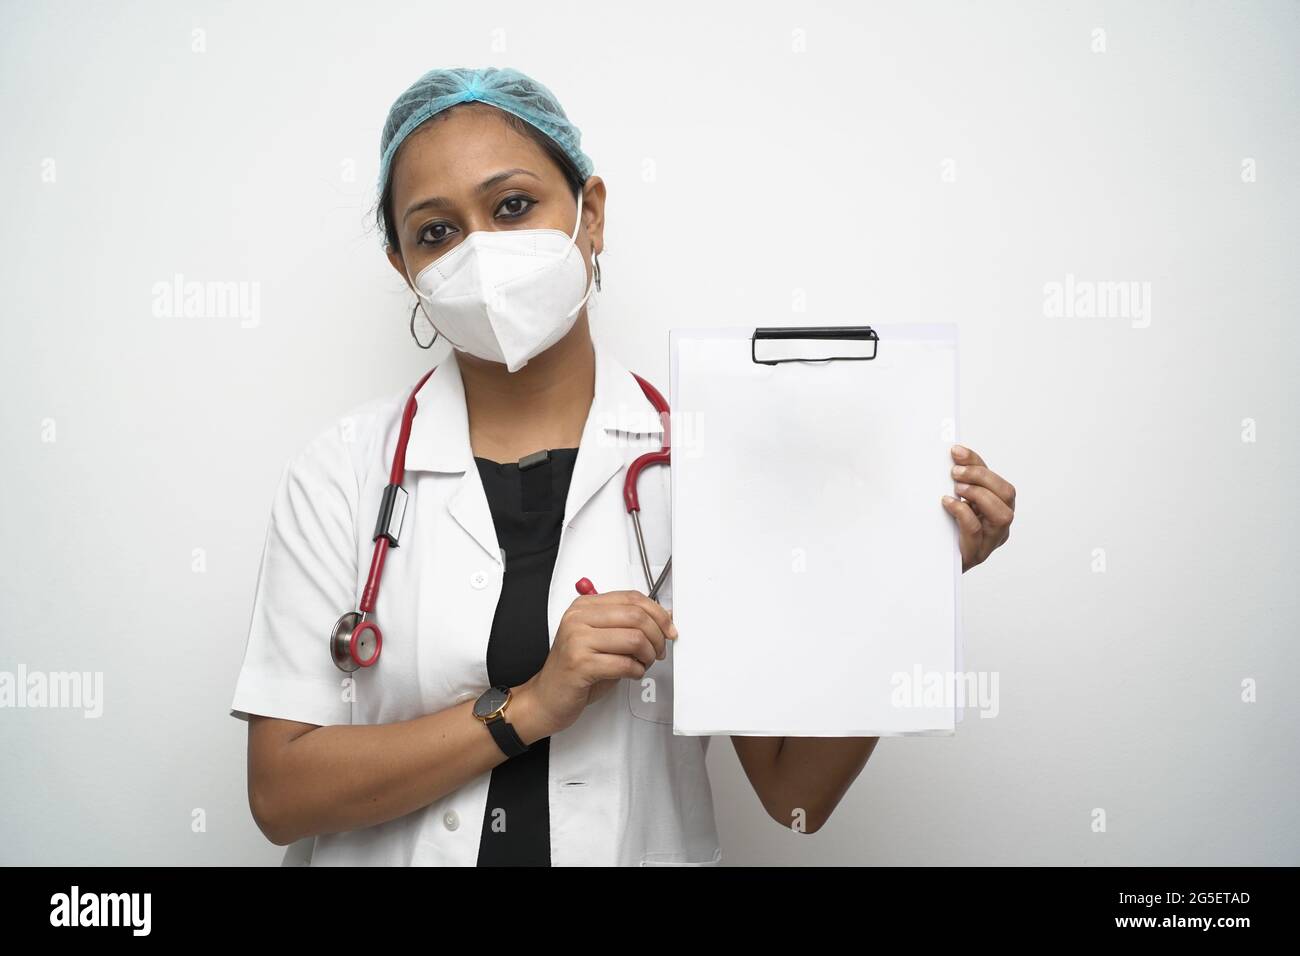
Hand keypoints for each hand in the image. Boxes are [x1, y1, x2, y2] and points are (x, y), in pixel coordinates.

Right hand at [525, 590, 676, 735]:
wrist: (547, 697)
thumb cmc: (576, 670)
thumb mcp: (603, 640)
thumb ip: (628, 626)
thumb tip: (664, 616)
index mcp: (584, 606)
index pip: (631, 598)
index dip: (658, 613)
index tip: (669, 628)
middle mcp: (578, 619)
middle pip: (636, 616)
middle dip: (657, 636)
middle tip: (659, 651)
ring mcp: (577, 640)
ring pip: (634, 639)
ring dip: (648, 655)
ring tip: (643, 664)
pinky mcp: (580, 664)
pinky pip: (624, 664)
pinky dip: (636, 671)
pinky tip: (631, 673)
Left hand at [941, 444, 1014, 572]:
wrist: (933, 567)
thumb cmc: (945, 533)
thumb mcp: (953, 504)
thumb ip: (958, 484)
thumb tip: (953, 456)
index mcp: (997, 508)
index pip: (996, 480)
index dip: (977, 462)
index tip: (956, 451)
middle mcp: (1000, 525)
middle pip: (1007, 493)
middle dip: (981, 476)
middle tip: (955, 472)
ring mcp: (991, 541)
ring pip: (1002, 514)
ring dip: (979, 494)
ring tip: (957, 487)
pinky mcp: (975, 553)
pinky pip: (976, 530)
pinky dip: (962, 511)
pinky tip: (947, 502)